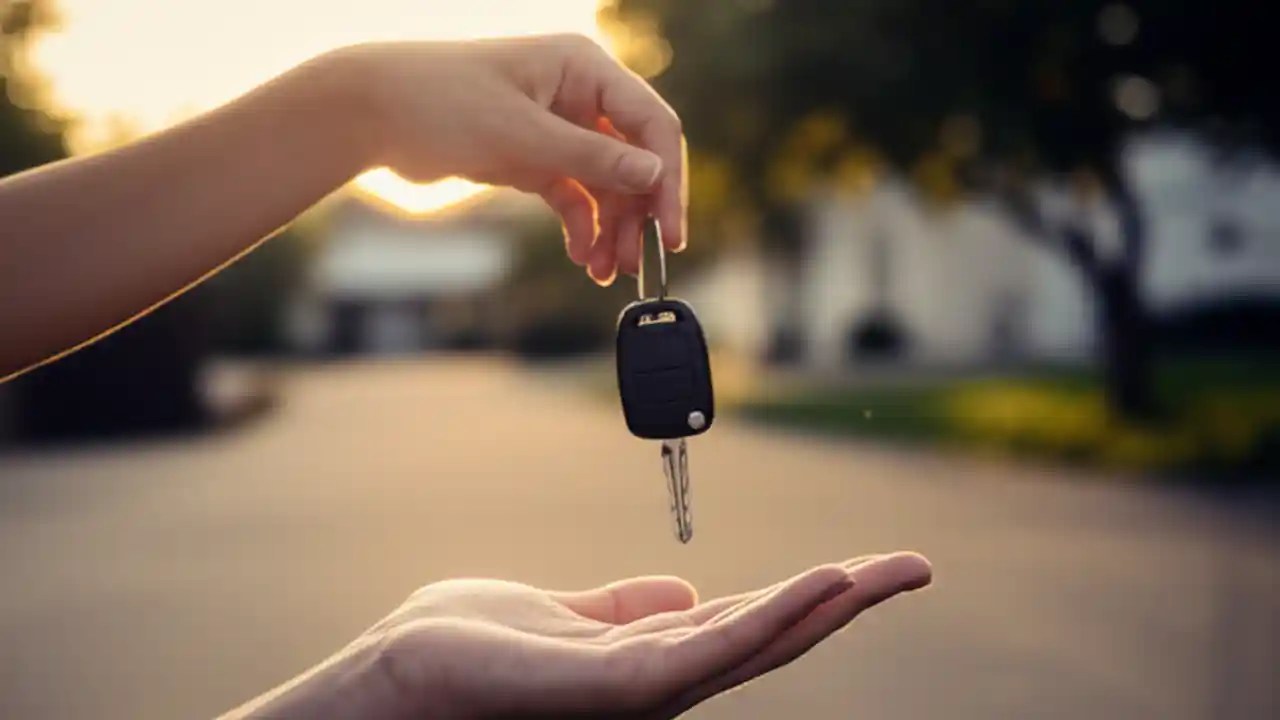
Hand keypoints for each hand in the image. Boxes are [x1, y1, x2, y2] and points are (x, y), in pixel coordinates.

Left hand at [224, 553, 930, 718]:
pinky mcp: (616, 688)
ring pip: (754, 646)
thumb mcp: (564, 615)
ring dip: (825, 608)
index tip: (865, 566)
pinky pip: (706, 651)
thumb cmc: (464, 652)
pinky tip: (817, 588)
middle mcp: (657, 683)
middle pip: (768, 637)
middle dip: (845, 604)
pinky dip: (770, 620)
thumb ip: (624, 607)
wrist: (391, 682)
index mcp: (647, 660)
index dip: (808, 598)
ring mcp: (642, 691)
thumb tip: (686, 593)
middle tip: (916, 567)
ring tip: (885, 573)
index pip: (745, 624)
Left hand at [328, 35, 686, 284]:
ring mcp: (557, 127)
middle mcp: (578, 94)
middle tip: (636, 264)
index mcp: (584, 68)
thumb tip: (654, 175)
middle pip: (633, 159)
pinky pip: (574, 195)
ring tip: (605, 271)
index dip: (666, 180)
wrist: (372, 112)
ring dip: (610, 228)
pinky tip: (583, 257)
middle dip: (637, 213)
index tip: (667, 233)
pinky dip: (581, 226)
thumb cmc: (441, 103)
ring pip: (605, 184)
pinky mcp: (533, 157)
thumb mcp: (521, 136)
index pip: (651, 124)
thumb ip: (592, 157)